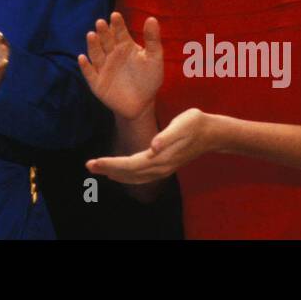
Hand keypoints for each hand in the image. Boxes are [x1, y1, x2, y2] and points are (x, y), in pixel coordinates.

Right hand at [78, 12, 163, 120]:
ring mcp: (103, 67)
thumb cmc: (148, 79)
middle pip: (106, 40)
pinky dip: (85, 66)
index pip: (120, 32)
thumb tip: (152, 18)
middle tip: (101, 22)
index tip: (116, 15)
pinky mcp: (97, 82)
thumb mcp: (154, 58)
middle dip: (103, 32)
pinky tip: (82, 58)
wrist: (141, 104)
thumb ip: (153, 40)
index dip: (117, 24)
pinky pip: (89, 73)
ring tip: (91, 35)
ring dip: (93, 45)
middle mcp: (111, 54)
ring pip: (96, 54)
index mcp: (124, 46)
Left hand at [86, 108, 218, 183]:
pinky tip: (117, 173)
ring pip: (134, 176)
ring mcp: (163, 168)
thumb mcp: (182, 124)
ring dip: (114, 174)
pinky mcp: (164, 165)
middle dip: (107, 170)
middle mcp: (160, 166)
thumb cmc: (195, 123)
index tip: (94, 162)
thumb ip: (166, 136)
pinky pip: (141, 175)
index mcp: (161, 157)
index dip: (111, 164)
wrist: (213, 133)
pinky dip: (126, 175)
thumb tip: (153, 147)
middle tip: (88, 166)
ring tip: (97, 170)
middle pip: (129, 173)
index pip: (130, 164)